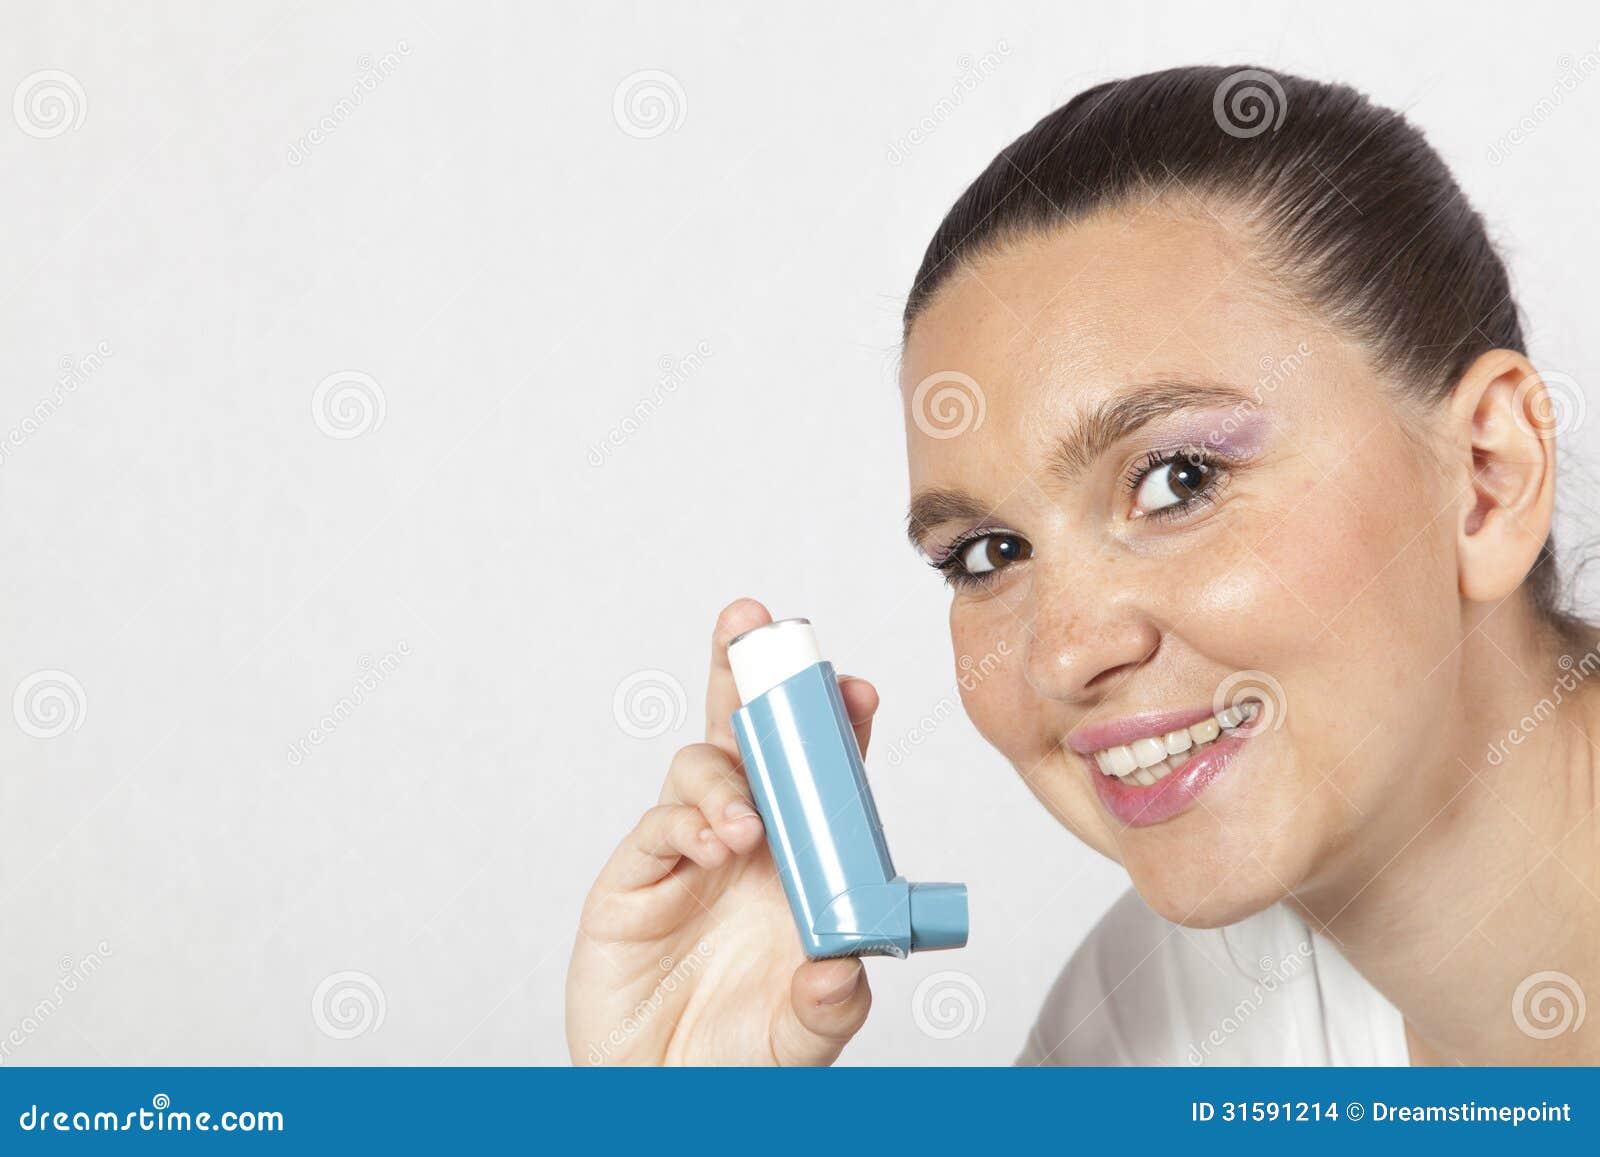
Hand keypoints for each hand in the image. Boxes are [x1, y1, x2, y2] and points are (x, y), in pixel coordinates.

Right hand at [565, 598, 880, 1064]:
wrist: (662, 1102)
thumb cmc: (737, 1061)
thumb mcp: (803, 1042)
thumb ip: (829, 1011)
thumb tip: (841, 971)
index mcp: (799, 864)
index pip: (821, 778)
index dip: (835, 728)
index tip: (857, 692)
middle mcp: (745, 846)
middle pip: (747, 741)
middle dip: (749, 677)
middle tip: (756, 624)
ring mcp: (685, 857)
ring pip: (698, 769)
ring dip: (724, 774)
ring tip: (744, 826)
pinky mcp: (631, 883)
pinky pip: (655, 828)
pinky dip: (684, 822)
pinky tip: (710, 844)